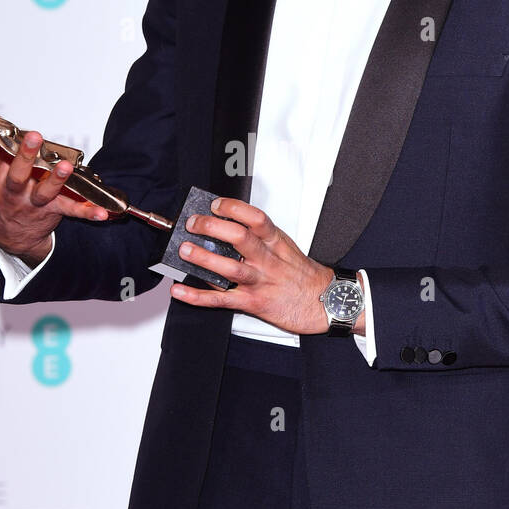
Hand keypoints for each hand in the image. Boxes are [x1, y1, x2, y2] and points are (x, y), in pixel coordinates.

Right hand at [0, 116, 109, 263]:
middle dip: (23, 156)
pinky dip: (89, 212)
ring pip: (44, 192)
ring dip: (56, 179)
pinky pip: (72, 212)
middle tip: (34, 136)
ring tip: (67, 165)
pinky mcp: (53, 212)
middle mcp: (9, 190)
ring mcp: (31, 203)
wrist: (9, 233)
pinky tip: (105, 212)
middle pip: (15, 174)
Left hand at [169, 196, 339, 334]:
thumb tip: (229, 228)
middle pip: (240, 238)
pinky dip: (197, 296)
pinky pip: (222, 300)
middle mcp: (268, 260)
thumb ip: (263, 239)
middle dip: (213, 228)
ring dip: (204, 258)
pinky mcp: (254, 304)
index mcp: (277, 243)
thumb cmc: (304, 276)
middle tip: (193, 223)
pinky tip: (180, 290)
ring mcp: (261, 282)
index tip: (216, 204)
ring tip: (185, 250)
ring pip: (230, 268)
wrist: (329, 303)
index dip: (234, 208)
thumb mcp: (288, 249)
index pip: (256, 218)